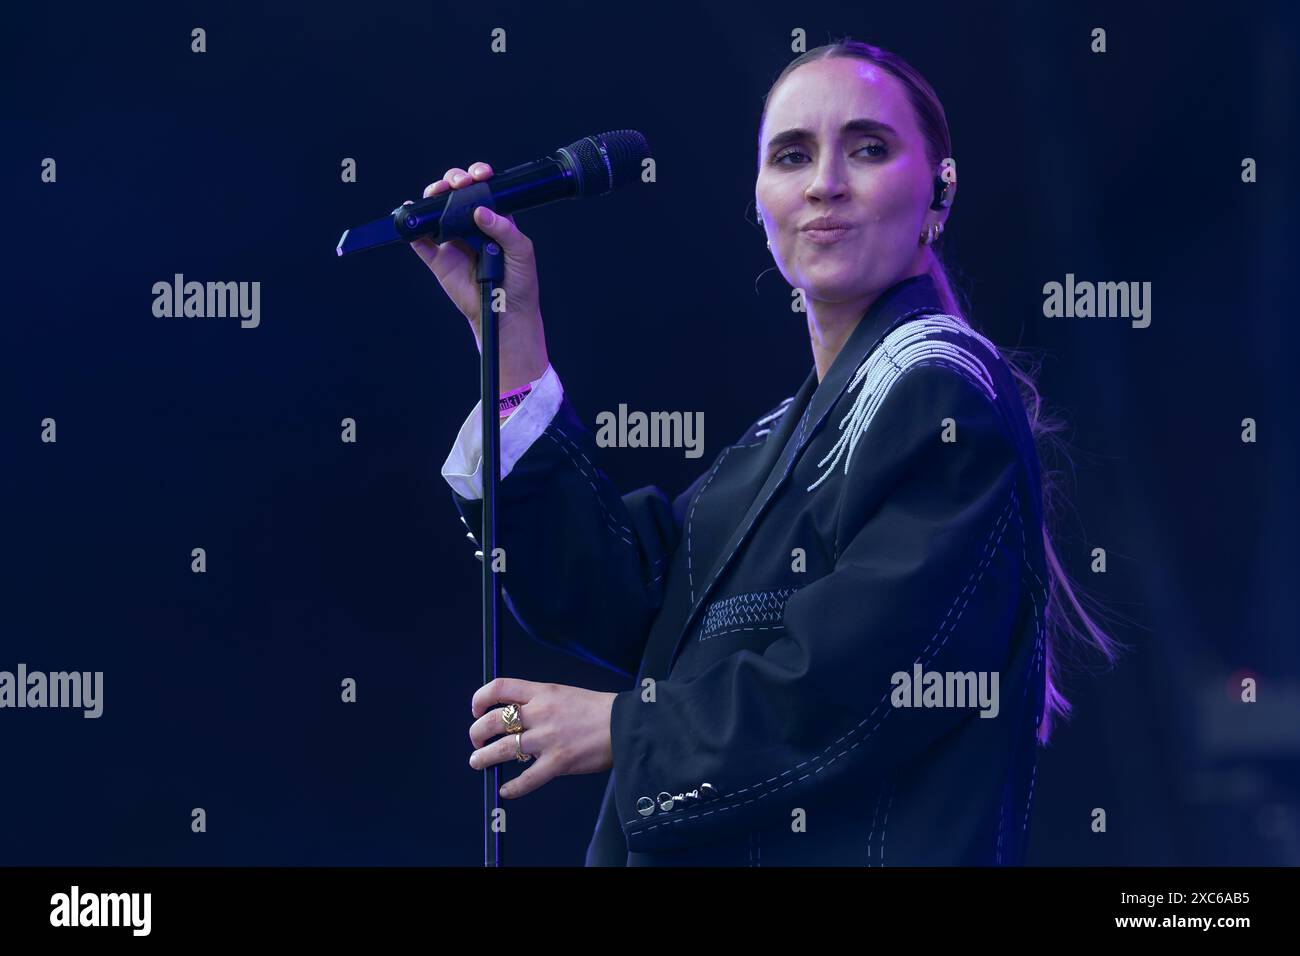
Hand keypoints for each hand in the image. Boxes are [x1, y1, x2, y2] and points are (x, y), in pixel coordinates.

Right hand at [406, 161, 548, 392]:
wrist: (506, 313)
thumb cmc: (520, 282)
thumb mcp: (521, 251)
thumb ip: (504, 228)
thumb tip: (481, 211)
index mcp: (493, 219)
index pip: (481, 190)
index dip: (477, 176)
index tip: (479, 175)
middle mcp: (470, 226)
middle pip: (455, 194)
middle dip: (453, 181)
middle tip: (457, 184)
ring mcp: (452, 241)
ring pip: (435, 210)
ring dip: (432, 197)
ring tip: (436, 194)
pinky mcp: (437, 259)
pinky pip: (420, 240)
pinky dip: (411, 227)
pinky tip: (411, 215)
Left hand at [469, 678, 615, 798]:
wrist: (626, 725)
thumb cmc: (597, 710)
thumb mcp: (564, 694)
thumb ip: (539, 704)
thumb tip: (516, 720)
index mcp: (542, 693)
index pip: (500, 688)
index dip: (480, 698)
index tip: (476, 709)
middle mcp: (541, 713)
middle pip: (493, 721)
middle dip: (476, 733)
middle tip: (476, 742)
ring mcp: (548, 739)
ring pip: (502, 749)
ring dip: (484, 758)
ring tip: (478, 763)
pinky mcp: (558, 762)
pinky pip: (526, 778)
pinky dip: (512, 788)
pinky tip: (506, 790)